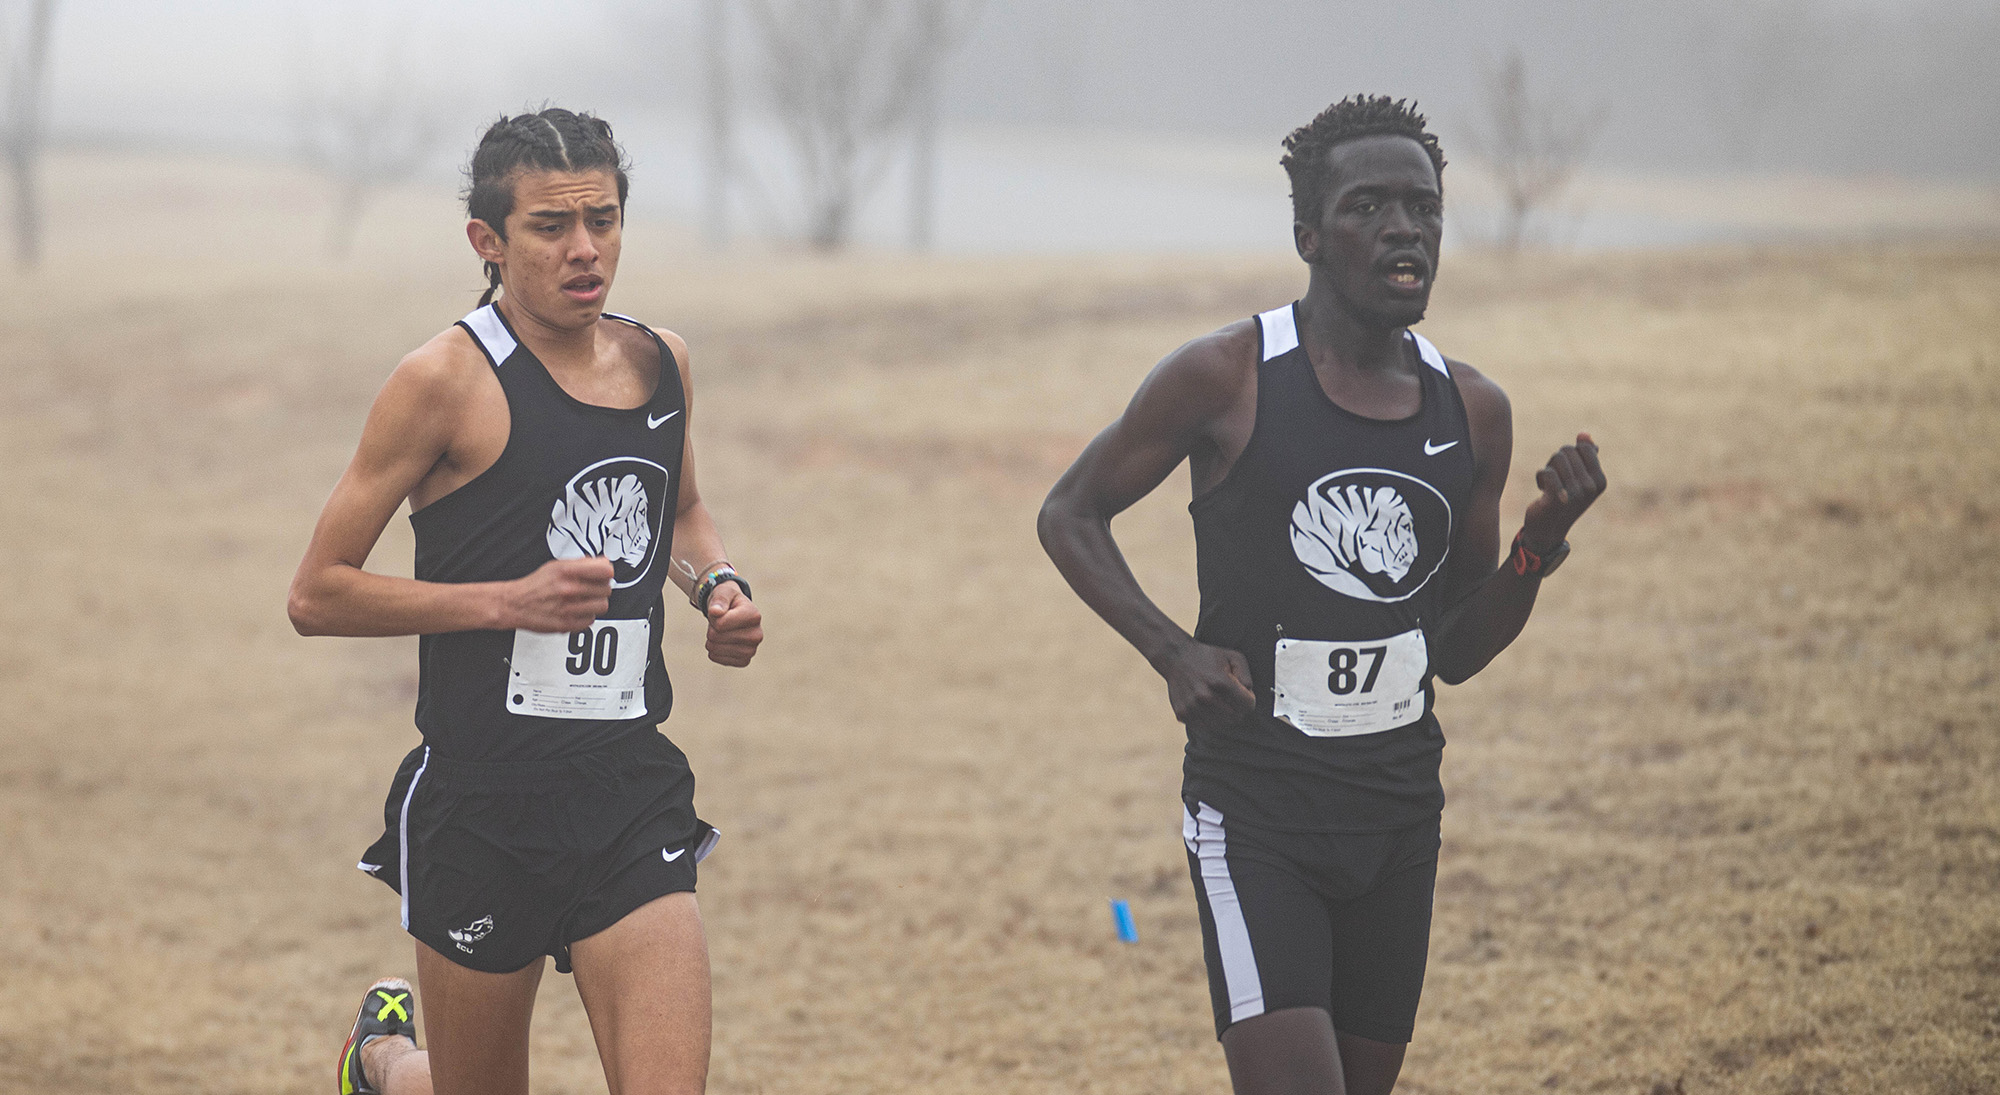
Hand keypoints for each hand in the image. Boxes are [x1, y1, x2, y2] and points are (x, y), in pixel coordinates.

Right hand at [505, 557, 613, 632]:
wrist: (514, 604)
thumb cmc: (534, 585)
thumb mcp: (555, 566)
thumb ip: (580, 563)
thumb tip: (602, 562)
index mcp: (566, 571)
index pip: (605, 570)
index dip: (606, 572)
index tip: (603, 574)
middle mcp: (568, 589)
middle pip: (606, 589)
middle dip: (600, 588)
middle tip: (592, 588)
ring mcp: (568, 608)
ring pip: (602, 606)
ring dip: (595, 603)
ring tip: (585, 600)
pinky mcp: (567, 624)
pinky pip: (590, 621)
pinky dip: (586, 616)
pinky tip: (577, 610)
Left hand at [704, 582, 762, 666]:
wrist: (734, 614)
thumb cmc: (728, 602)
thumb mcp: (723, 593)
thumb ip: (719, 599)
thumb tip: (715, 612)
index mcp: (754, 616)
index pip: (720, 624)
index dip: (713, 617)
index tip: (721, 612)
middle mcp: (757, 635)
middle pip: (716, 637)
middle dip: (712, 628)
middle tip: (720, 622)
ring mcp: (752, 650)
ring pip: (716, 649)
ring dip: (712, 640)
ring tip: (721, 632)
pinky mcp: (744, 660)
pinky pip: (718, 659)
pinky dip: (714, 651)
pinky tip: (722, 643)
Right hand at [1159, 640, 1256, 727]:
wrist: (1175, 658)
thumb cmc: (1208, 657)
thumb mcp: (1232, 656)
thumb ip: (1245, 675)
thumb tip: (1248, 693)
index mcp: (1220, 682)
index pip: (1247, 706)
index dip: (1249, 700)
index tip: (1244, 695)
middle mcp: (1206, 696)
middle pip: (1236, 717)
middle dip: (1238, 709)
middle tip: (1232, 699)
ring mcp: (1193, 707)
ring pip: (1221, 726)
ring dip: (1224, 717)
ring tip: (1220, 704)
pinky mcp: (1183, 714)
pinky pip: (1204, 728)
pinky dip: (1210, 722)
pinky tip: (1208, 709)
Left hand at [1522, 432, 1606, 550]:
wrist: (1548, 528)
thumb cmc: (1564, 498)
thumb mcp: (1579, 478)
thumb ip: (1585, 456)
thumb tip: (1584, 434)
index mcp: (1600, 481)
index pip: (1583, 447)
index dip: (1570, 454)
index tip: (1568, 470)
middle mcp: (1591, 487)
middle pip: (1567, 451)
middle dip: (1557, 461)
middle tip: (1556, 479)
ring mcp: (1575, 494)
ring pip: (1556, 458)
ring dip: (1548, 469)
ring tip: (1550, 485)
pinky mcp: (1557, 499)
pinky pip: (1547, 471)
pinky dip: (1540, 476)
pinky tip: (1542, 489)